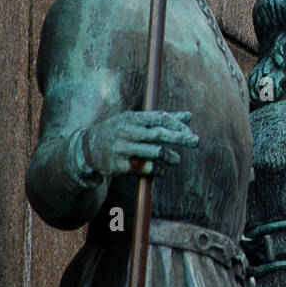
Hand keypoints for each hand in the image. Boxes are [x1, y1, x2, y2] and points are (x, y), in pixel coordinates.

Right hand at [80, 110, 197, 175]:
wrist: (88, 148)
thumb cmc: (120, 131)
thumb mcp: (137, 120)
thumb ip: (163, 119)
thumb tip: (189, 116)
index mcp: (132, 118)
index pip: (160, 118)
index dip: (177, 124)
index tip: (190, 131)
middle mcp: (127, 132)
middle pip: (159, 134)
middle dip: (181, 138)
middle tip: (196, 142)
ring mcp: (123, 149)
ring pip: (155, 153)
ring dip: (171, 157)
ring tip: (176, 160)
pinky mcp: (120, 166)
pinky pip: (147, 169)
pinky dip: (159, 170)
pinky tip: (162, 170)